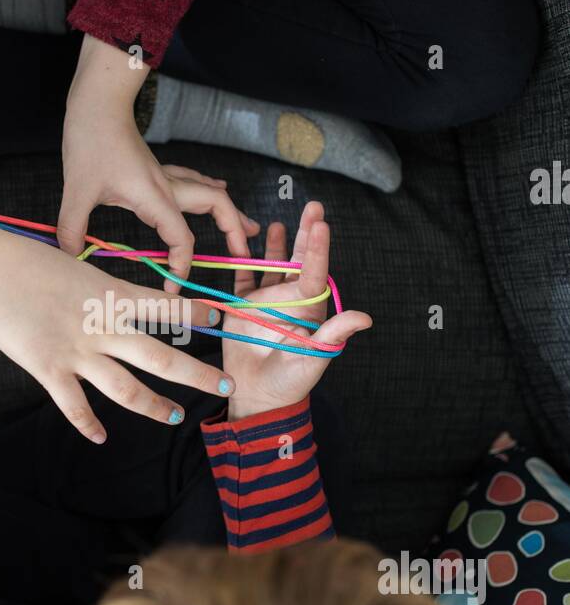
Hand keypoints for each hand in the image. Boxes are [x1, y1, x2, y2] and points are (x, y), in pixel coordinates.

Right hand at [0, 195, 236, 443]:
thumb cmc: (23, 260)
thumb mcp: (71, 266)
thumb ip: (94, 285)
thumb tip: (109, 291)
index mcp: (111, 294)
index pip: (166, 305)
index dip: (197, 314)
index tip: (221, 318)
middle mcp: (103, 327)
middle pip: (163, 357)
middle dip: (198, 373)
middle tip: (225, 383)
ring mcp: (79, 352)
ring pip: (128, 389)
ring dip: (155, 406)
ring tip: (176, 417)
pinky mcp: (50, 370)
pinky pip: (75, 406)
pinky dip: (89, 425)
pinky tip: (102, 438)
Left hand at [59, 36, 257, 288]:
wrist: (97, 103)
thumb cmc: (91, 140)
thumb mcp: (77, 190)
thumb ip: (73, 227)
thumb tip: (70, 257)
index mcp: (155, 196)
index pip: (181, 238)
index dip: (181, 266)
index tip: (172, 288)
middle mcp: (168, 186)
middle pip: (217, 206)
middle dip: (235, 231)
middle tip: (243, 256)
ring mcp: (165, 175)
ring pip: (210, 193)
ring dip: (230, 213)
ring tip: (249, 230)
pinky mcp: (157, 168)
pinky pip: (194, 182)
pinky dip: (211, 191)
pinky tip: (220, 189)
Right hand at [221, 201, 371, 419]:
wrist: (258, 398)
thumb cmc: (291, 383)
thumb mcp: (315, 359)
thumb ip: (334, 335)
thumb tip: (364, 318)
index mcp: (310, 309)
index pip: (314, 272)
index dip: (317, 248)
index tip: (320, 223)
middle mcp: (290, 300)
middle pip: (298, 261)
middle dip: (305, 234)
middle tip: (313, 206)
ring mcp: (266, 302)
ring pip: (272, 265)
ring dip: (276, 244)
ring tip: (279, 222)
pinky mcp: (242, 307)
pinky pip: (242, 279)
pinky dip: (241, 261)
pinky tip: (242, 243)